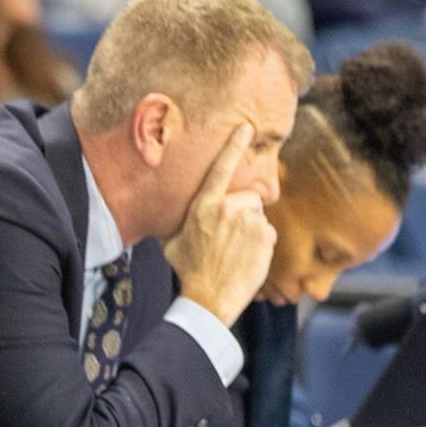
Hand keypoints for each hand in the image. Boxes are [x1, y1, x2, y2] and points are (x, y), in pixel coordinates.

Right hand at [160, 122, 276, 324]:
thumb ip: (176, 221)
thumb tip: (158, 212)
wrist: (209, 299)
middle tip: (228, 237)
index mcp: (203, 206)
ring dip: (251, 230)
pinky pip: (267, 233)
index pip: (221, 168)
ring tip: (235, 251)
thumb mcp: (171, 242)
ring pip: (257, 217)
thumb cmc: (188, 271)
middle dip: (242, 213)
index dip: (233, 145)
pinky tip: (246, 259)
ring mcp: (249, 222)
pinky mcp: (265, 237)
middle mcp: (228, 208)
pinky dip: (261, 244)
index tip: (246, 127)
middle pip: (247, 198)